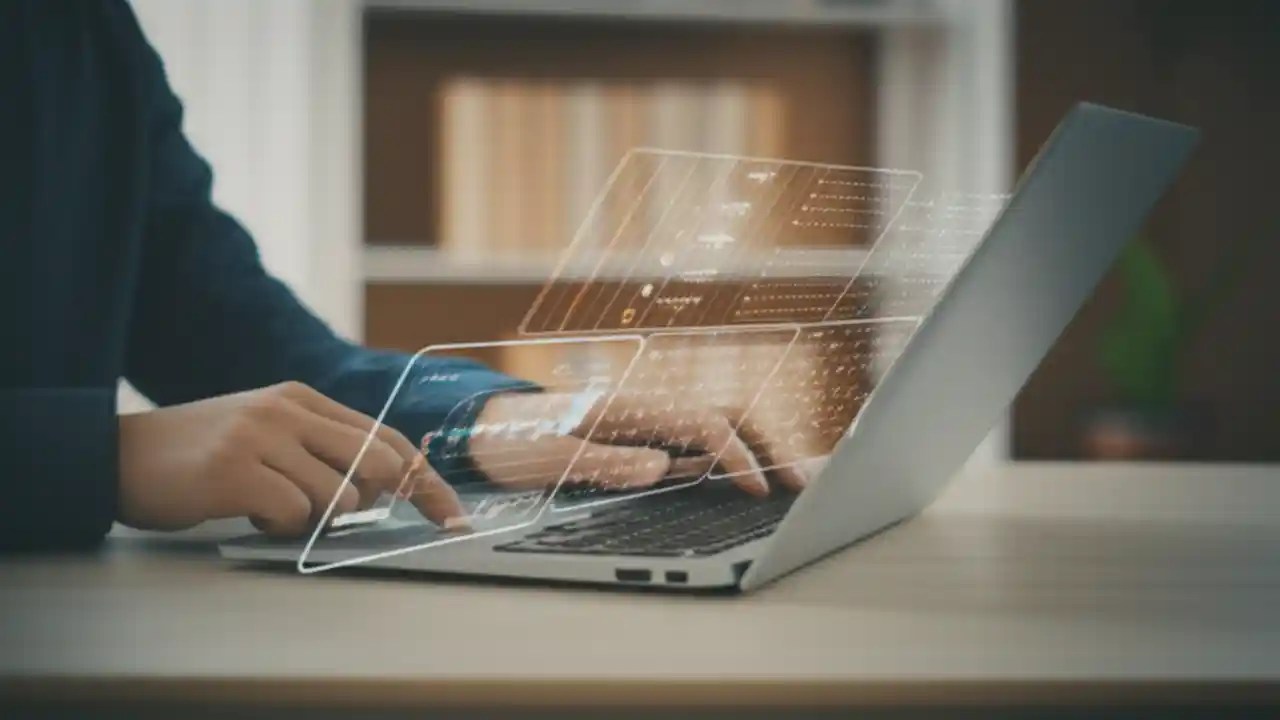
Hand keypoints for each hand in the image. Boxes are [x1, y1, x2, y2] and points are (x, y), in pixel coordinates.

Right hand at [117, 382, 466, 535]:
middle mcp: (288, 410)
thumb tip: (383, 488)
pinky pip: (293, 514)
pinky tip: (248, 514)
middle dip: (388, 500)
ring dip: (314, 519)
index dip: (425, 480)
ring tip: (273, 508)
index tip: (452, 517)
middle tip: (365, 520)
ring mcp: (262, 437)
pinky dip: (279, 527)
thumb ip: (321, 449)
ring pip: (338, 496)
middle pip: (378, 461)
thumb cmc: (202, 456)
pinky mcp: (237, 470)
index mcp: (303, 398)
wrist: (120, 455)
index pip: (387, 438)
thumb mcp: (269, 433)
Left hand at [467, 391, 809, 494]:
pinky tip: (749, 477)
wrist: (481, 426)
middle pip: (725, 415)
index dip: (736, 457)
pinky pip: (697, 441)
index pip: (703, 425)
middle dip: (768, 446)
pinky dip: (733, 456)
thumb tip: (663, 466)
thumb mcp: (549, 456)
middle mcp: (646, 408)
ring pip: (719, 426)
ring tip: (793, 482)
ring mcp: (647, 420)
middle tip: (802, 486)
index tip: (757, 490)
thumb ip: (605, 461)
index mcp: (629, 407)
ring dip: (758, 449)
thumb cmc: (512, 440)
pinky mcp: (643, 436)